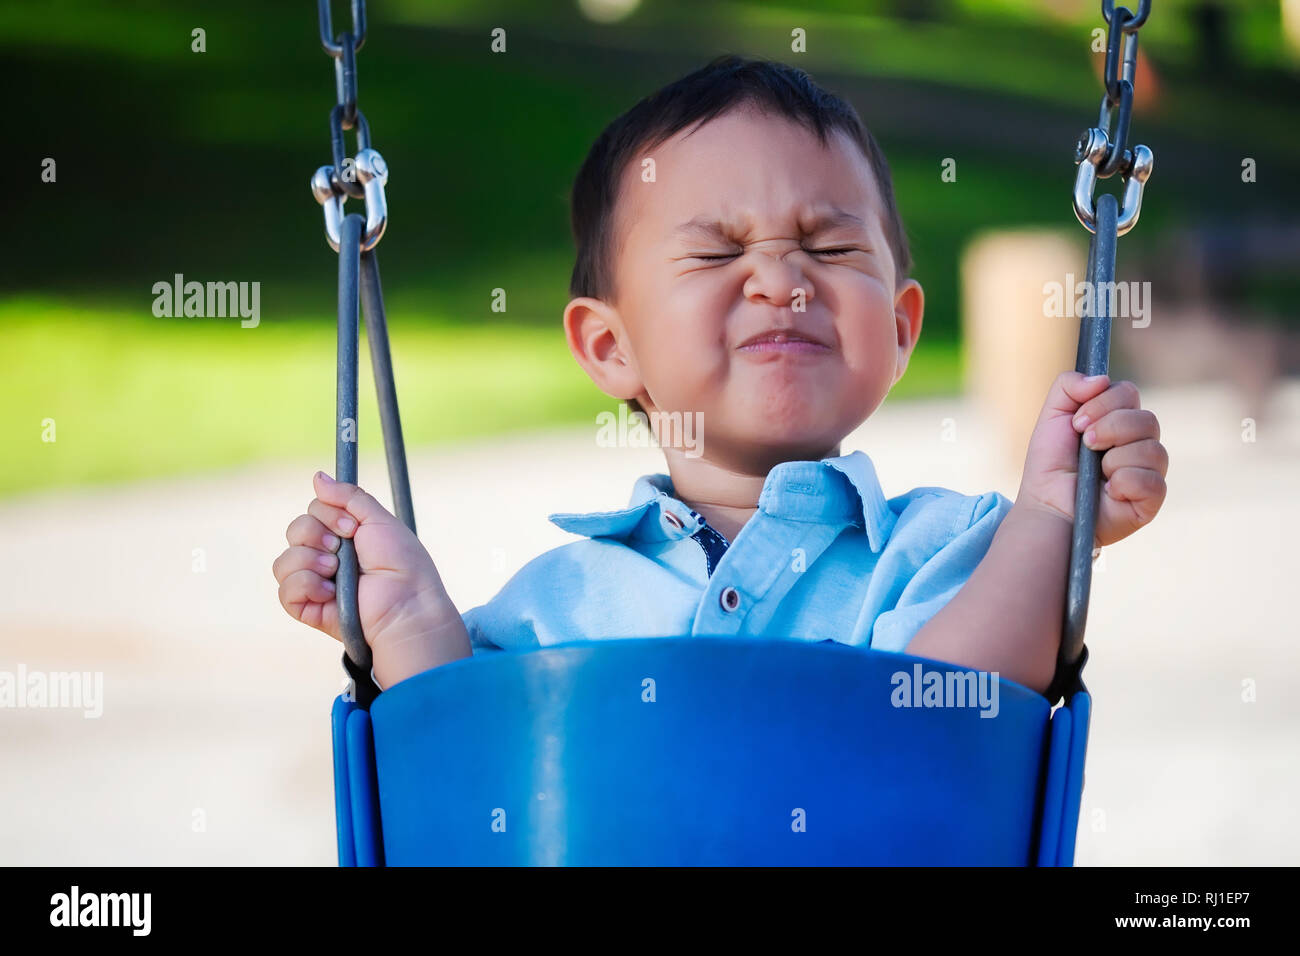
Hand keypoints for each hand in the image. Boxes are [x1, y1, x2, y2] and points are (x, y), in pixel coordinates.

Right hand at [272, 472, 462, 658]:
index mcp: (343, 535)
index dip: (327, 514)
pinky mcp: (309, 607)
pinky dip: (305, 586)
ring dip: (310, 561)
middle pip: (294, 530)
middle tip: (341, 549)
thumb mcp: (378, 520)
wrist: (405, 604)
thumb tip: (317, 476)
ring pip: (284, 561)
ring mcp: (316, 582)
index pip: (313, 511)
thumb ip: (348, 496)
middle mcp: (326, 556)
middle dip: (317, 536)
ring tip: (335, 572)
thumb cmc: (400, 564)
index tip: (351, 527)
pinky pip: (285, 590)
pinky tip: (329, 593)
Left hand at [1017, 371, 1168, 547]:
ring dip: (1114, 459)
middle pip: (1146, 419)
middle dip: (1109, 429)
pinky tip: (1109, 492)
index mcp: (1121, 420)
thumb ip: (1068, 386)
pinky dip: (1124, 483)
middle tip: (1085, 445)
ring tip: (1096, 473)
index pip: (1129, 393)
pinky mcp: (1151, 499)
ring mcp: (1149, 471)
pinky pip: (1152, 481)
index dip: (1104, 403)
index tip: (1077, 423)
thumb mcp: (1051, 417)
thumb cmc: (1051, 465)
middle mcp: (1141, 442)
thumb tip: (1101, 379)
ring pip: (1152, 450)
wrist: (1046, 506)